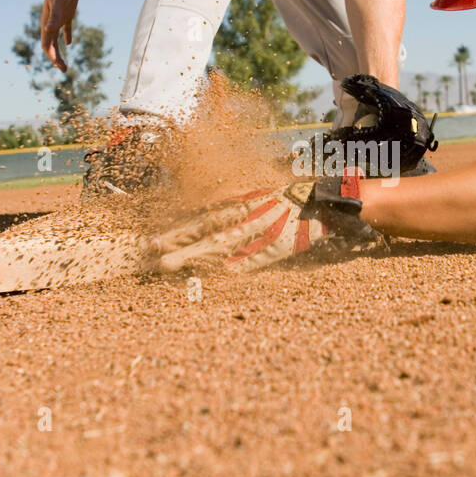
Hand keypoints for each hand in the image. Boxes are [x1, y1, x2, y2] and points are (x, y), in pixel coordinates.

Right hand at [40, 0, 79, 71]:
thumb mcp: (59, 3)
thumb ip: (54, 16)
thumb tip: (49, 29)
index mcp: (47, 22)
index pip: (47, 44)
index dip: (51, 55)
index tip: (57, 65)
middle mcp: (51, 22)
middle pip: (51, 45)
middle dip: (56, 58)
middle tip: (64, 70)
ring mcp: (58, 18)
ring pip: (57, 39)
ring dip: (60, 52)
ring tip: (65, 64)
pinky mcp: (66, 13)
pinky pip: (66, 28)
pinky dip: (67, 36)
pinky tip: (70, 42)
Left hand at [149, 173, 375, 273]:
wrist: (324, 200)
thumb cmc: (289, 202)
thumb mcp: (259, 203)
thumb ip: (238, 215)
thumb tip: (214, 229)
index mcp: (240, 206)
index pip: (203, 219)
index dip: (179, 230)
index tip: (154, 241)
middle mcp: (246, 216)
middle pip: (205, 230)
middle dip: (178, 241)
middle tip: (152, 253)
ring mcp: (261, 230)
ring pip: (222, 243)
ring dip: (195, 255)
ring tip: (170, 265)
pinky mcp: (279, 245)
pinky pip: (255, 258)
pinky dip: (239, 266)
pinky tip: (219, 276)